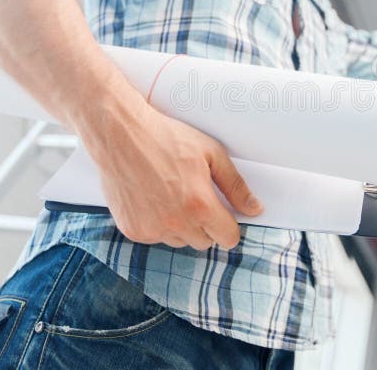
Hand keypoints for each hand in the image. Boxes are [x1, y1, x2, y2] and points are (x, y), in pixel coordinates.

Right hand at [78, 95, 262, 250]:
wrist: (120, 135)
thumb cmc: (167, 138)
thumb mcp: (211, 154)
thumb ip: (236, 185)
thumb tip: (255, 209)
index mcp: (200, 206)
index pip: (228, 238)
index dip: (229, 225)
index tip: (223, 213)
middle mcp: (176, 224)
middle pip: (204, 242)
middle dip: (205, 224)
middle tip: (194, 196)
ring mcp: (151, 230)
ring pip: (179, 241)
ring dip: (181, 226)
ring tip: (170, 193)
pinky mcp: (131, 230)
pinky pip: (154, 237)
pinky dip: (156, 223)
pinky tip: (152, 198)